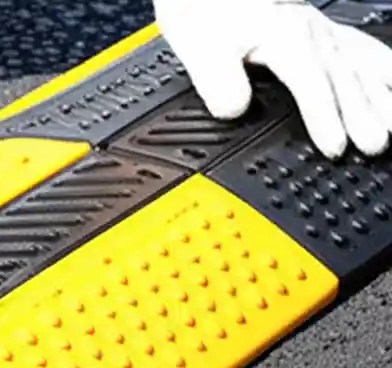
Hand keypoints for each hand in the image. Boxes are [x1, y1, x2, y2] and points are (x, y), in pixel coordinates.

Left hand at [154, 0, 391, 157]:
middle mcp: (309, 31)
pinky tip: (390, 77)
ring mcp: (317, 28)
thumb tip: (234, 111)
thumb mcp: (200, 47)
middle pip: (344, 77)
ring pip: (359, 63)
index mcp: (285, 37)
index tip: (335, 147)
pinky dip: (380, 64)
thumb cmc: (202, 8)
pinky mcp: (316, 27)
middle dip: (362, 112)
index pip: (312, 85)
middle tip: (374, 144)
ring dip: (378, 93)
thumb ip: (219, 83)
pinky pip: (359, 46)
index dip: (325, 117)